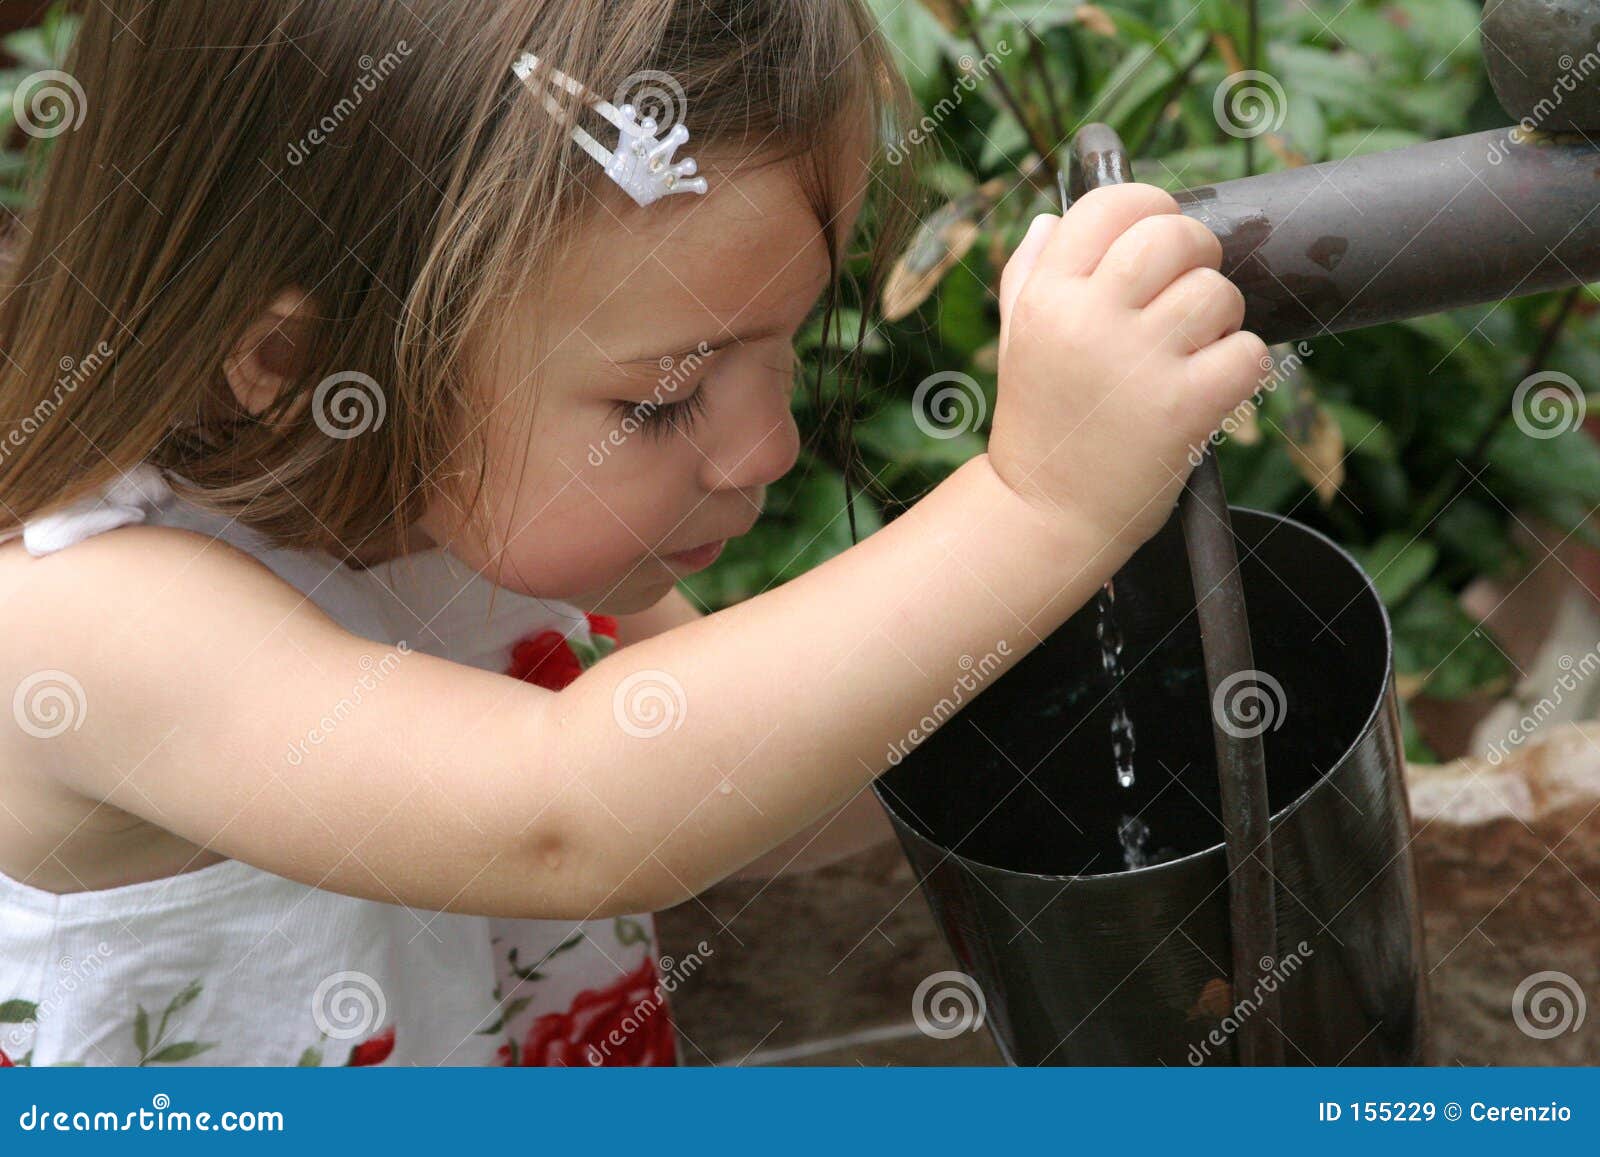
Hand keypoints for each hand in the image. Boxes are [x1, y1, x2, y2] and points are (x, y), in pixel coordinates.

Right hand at [989, 182, 1269, 548]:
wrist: (1046, 515)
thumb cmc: (1040, 424)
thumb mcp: (1016, 343)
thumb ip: (1029, 275)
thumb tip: (1050, 218)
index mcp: (1047, 296)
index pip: (1111, 203)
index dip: (1150, 207)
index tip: (1160, 236)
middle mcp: (1088, 320)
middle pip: (1173, 234)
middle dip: (1197, 253)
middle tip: (1189, 291)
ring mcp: (1138, 363)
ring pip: (1217, 292)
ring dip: (1220, 318)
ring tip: (1191, 351)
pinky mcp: (1183, 407)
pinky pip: (1248, 352)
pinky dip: (1241, 368)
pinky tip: (1209, 388)